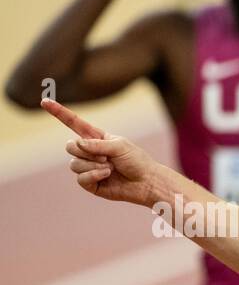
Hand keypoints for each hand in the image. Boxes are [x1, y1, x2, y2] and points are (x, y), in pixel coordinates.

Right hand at [44, 99, 160, 206]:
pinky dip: (93, 175)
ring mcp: (88, 168)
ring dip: (92, 165)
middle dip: (86, 152)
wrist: (147, 183)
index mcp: (96, 138)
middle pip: (69, 146)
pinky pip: (80, 178)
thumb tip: (77, 144)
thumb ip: (97, 144)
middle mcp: (89, 152)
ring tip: (110, 168)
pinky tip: (106, 175)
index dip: (59, 113)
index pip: (74, 123)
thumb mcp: (119, 146)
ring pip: (74, 163)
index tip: (45, 101)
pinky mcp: (90, 183)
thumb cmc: (137, 161)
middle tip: (106, 158)